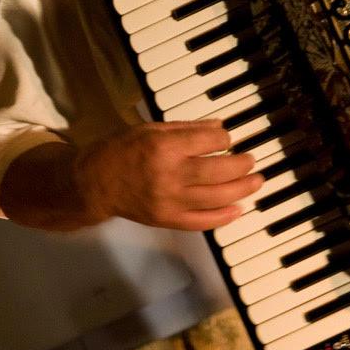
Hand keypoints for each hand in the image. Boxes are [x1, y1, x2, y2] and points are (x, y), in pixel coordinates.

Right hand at [73, 120, 262, 229]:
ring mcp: (169, 201)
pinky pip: (201, 222)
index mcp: (164, 147)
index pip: (209, 141)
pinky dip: (222, 218)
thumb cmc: (120, 150)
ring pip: (215, 197)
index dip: (224, 137)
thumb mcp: (150, 129)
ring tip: (256, 182)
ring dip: (241, 189)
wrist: (93, 184)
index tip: (227, 137)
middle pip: (218, 170)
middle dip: (241, 165)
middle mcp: (169, 175)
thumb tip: (220, 127)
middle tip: (252, 161)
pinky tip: (237, 210)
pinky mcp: (167, 220)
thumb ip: (187, 129)